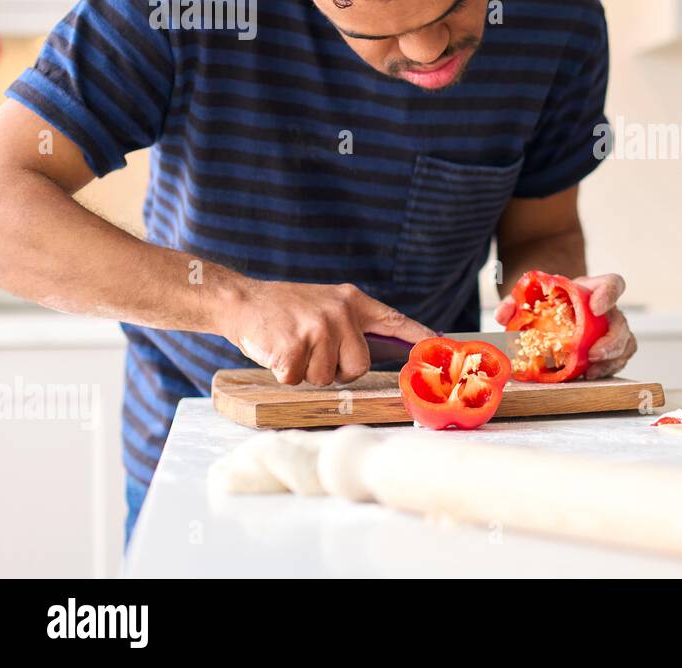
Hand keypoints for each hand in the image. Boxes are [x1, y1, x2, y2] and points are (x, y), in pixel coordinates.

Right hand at [223, 279, 435, 385]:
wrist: (241, 301)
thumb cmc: (284, 310)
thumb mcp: (325, 304)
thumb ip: (350, 324)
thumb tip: (374, 354)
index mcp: (351, 301)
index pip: (394, 319)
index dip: (417, 336)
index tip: (440, 344)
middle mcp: (339, 313)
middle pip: (359, 367)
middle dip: (337, 370)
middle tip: (314, 353)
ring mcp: (317, 329)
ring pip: (326, 378)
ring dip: (308, 373)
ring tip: (293, 348)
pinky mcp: (293, 347)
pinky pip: (298, 380)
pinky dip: (285, 375)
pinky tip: (278, 353)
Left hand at [494, 272, 636, 378]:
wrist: (553, 312)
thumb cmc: (546, 303)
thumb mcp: (529, 297)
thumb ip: (515, 301)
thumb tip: (504, 314)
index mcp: (594, 289)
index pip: (613, 284)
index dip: (610, 295)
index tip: (596, 307)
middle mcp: (608, 310)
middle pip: (621, 322)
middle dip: (612, 340)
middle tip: (592, 353)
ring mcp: (611, 332)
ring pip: (626, 344)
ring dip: (611, 360)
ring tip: (590, 371)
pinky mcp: (609, 352)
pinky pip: (617, 361)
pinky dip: (605, 370)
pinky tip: (588, 376)